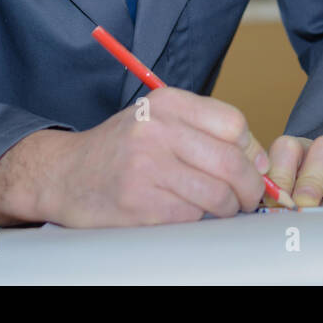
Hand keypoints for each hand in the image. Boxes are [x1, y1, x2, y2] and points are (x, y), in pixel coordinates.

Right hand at [0, 87, 271, 227]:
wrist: (64, 174)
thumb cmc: (120, 148)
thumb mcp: (159, 121)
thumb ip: (205, 130)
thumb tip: (259, 160)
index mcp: (166, 103)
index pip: (233, 124)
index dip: (251, 150)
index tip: (254, 166)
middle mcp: (156, 131)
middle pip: (231, 162)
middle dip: (250, 187)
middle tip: (250, 198)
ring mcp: (146, 168)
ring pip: (216, 194)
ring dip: (228, 208)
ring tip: (223, 208)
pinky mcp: (139, 204)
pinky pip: (191, 216)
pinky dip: (199, 219)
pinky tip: (188, 213)